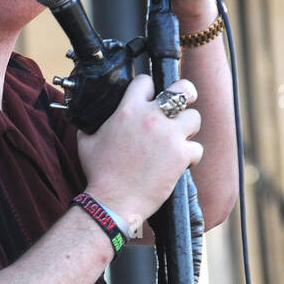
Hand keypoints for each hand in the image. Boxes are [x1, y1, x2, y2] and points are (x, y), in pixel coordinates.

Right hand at [77, 74, 202, 229]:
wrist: (112, 202)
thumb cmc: (99, 174)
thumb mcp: (86, 143)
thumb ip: (90, 125)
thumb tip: (88, 121)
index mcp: (128, 110)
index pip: (145, 81)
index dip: (148, 89)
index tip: (149, 98)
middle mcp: (151, 117)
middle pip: (182, 88)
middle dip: (186, 93)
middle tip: (185, 102)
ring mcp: (169, 135)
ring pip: (194, 117)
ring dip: (188, 129)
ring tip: (179, 140)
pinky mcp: (181, 155)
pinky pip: (197, 148)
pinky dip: (190, 156)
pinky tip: (181, 164)